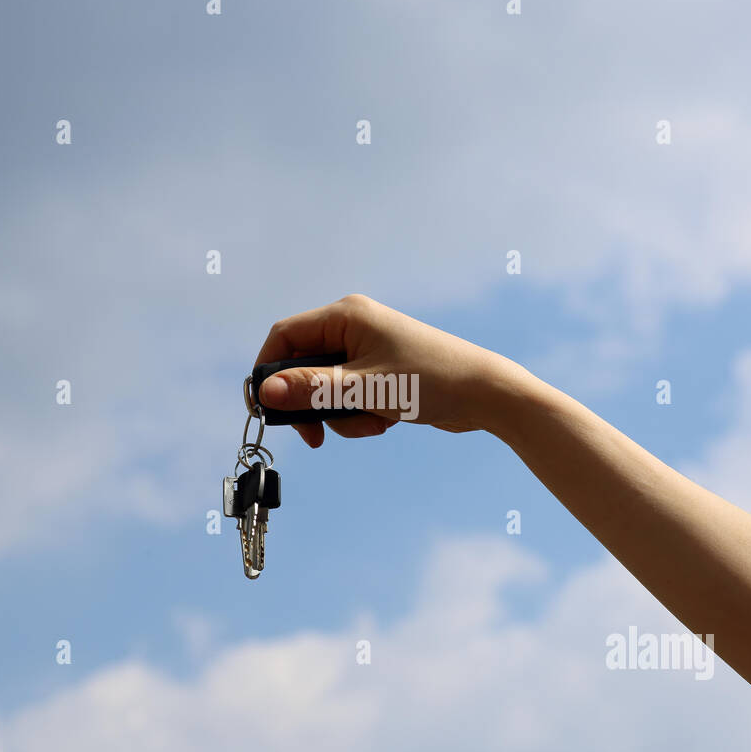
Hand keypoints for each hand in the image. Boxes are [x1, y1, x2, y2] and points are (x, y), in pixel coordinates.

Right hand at [254, 294, 528, 447]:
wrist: (485, 394)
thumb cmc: (430, 382)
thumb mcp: (365, 389)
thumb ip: (313, 389)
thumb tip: (266, 390)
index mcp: (346, 315)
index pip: (284, 336)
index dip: (269, 372)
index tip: (265, 409)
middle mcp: (353, 326)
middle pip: (302, 366)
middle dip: (312, 404)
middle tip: (316, 436)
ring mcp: (366, 349)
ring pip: (325, 388)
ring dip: (340, 415)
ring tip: (373, 424)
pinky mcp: (379, 371)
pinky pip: (348, 396)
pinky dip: (358, 415)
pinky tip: (385, 422)